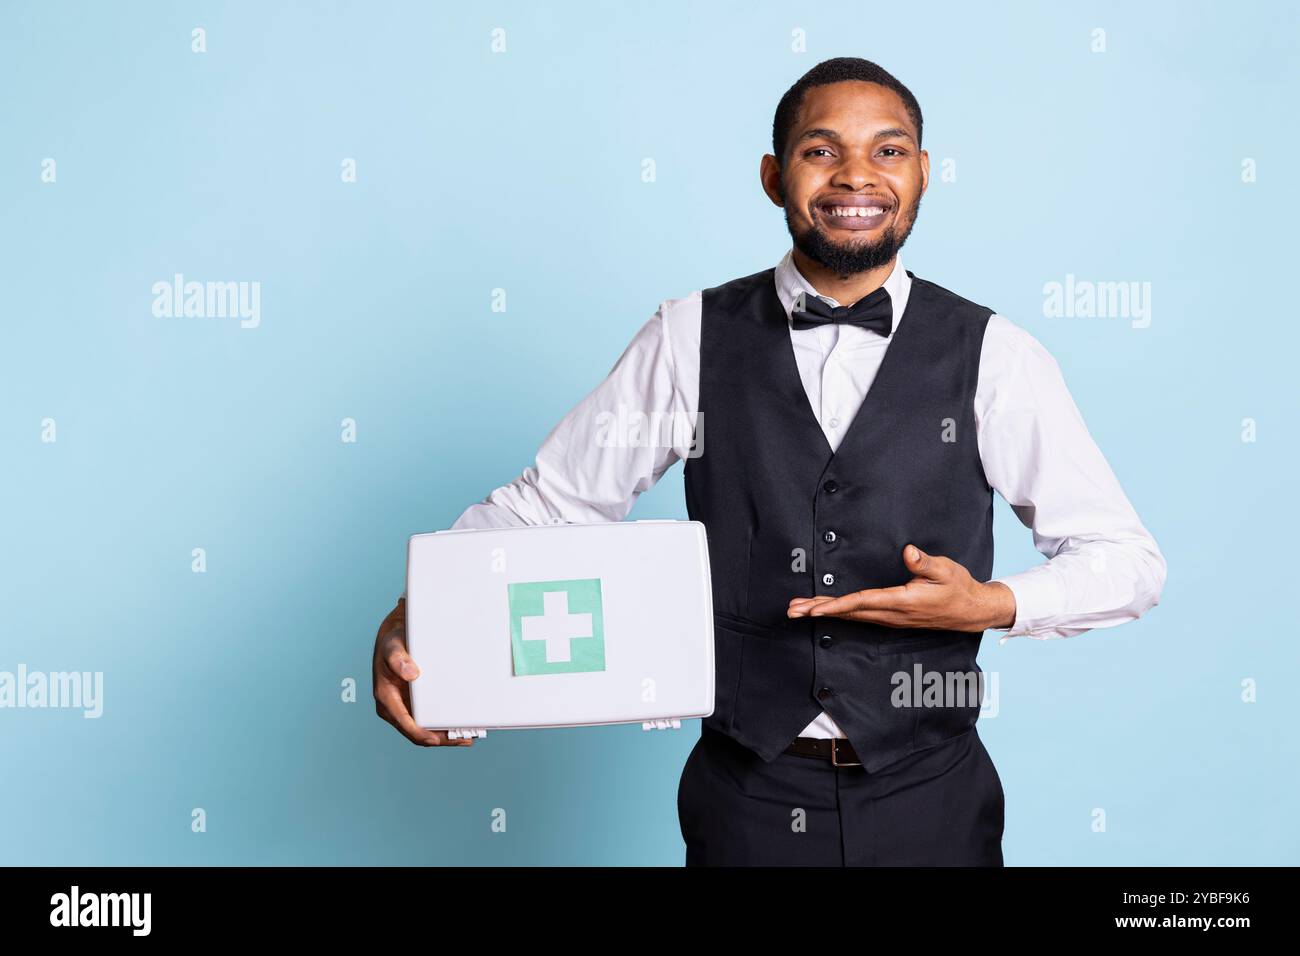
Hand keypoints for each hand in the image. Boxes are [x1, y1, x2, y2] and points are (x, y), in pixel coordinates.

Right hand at [372, 597, 473, 746]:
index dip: (422, 734)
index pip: (405, 724)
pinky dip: (445, 724)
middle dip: (441, 738)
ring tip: (467, 735)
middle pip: (419, 732)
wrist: (396, 641)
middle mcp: (396, 709)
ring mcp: (407, 708)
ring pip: (427, 729)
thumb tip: (411, 674)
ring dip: (446, 735)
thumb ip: (398, 659)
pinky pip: (431, 719)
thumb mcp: (392, 648)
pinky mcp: (417, 705)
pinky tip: (461, 724)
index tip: (438, 739)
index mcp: (387, 699)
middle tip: (464, 738)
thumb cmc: (393, 645)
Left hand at [786, 544, 1015, 632]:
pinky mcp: (891, 618)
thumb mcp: (946, 570)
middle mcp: (892, 614)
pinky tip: (825, 610)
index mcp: (902, 601)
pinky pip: (860, 616)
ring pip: (852, 616)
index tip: (815, 607)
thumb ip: (925, 562)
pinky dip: (839, 613)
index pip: (862, 602)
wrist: (970, 611)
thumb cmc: (958, 587)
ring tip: (799, 610)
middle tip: (792, 610)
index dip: (837, 604)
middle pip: (849, 612)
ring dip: (825, 612)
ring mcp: (891, 618)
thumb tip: (908, 551)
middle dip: (819, 610)